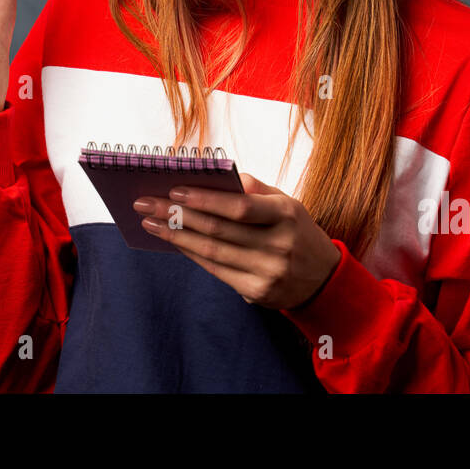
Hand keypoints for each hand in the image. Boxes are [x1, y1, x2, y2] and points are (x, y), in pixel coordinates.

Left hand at [131, 173, 341, 309]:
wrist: (323, 279)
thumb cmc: (297, 231)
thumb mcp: (287, 203)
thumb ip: (254, 189)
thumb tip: (215, 176)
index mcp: (286, 214)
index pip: (240, 207)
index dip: (205, 200)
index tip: (174, 190)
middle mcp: (278, 244)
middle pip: (218, 230)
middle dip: (177, 215)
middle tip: (146, 204)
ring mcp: (267, 271)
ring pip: (212, 252)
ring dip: (176, 236)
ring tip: (151, 223)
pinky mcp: (256, 292)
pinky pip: (216, 270)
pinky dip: (191, 253)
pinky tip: (174, 241)